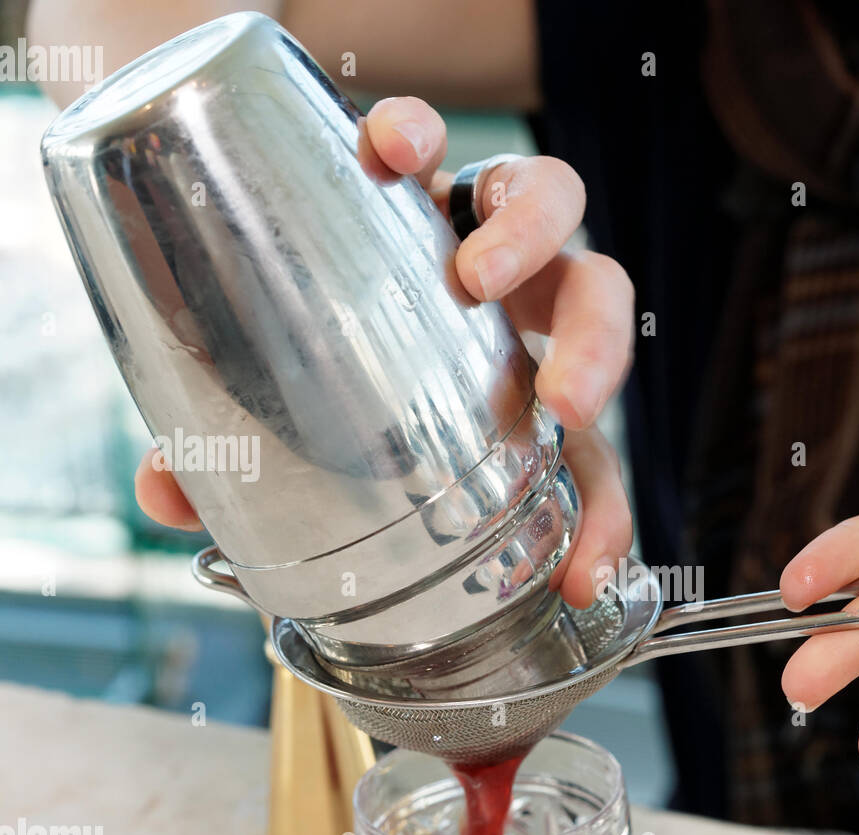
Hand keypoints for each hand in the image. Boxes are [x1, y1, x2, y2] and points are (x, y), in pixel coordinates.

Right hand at [135, 96, 633, 608]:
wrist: (291, 260)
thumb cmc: (331, 388)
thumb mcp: (313, 453)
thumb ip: (266, 487)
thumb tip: (164, 503)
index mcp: (520, 398)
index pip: (588, 460)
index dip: (599, 521)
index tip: (579, 578)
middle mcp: (514, 309)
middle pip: (596, 304)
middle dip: (596, 356)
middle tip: (561, 403)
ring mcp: (470, 228)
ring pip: (549, 199)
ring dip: (528, 233)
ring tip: (472, 274)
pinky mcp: (414, 168)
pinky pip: (433, 137)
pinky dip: (416, 136)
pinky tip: (388, 153)